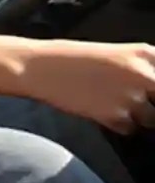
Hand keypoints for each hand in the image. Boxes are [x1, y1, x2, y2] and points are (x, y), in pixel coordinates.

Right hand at [23, 40, 154, 133]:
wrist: (40, 67)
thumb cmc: (74, 58)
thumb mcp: (117, 54)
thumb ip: (144, 68)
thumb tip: (152, 88)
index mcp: (146, 53)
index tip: (150, 93)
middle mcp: (144, 73)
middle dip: (152, 105)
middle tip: (138, 104)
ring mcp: (131, 96)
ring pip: (152, 119)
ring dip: (138, 117)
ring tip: (113, 104)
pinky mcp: (115, 115)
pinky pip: (129, 129)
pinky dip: (118, 124)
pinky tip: (100, 110)